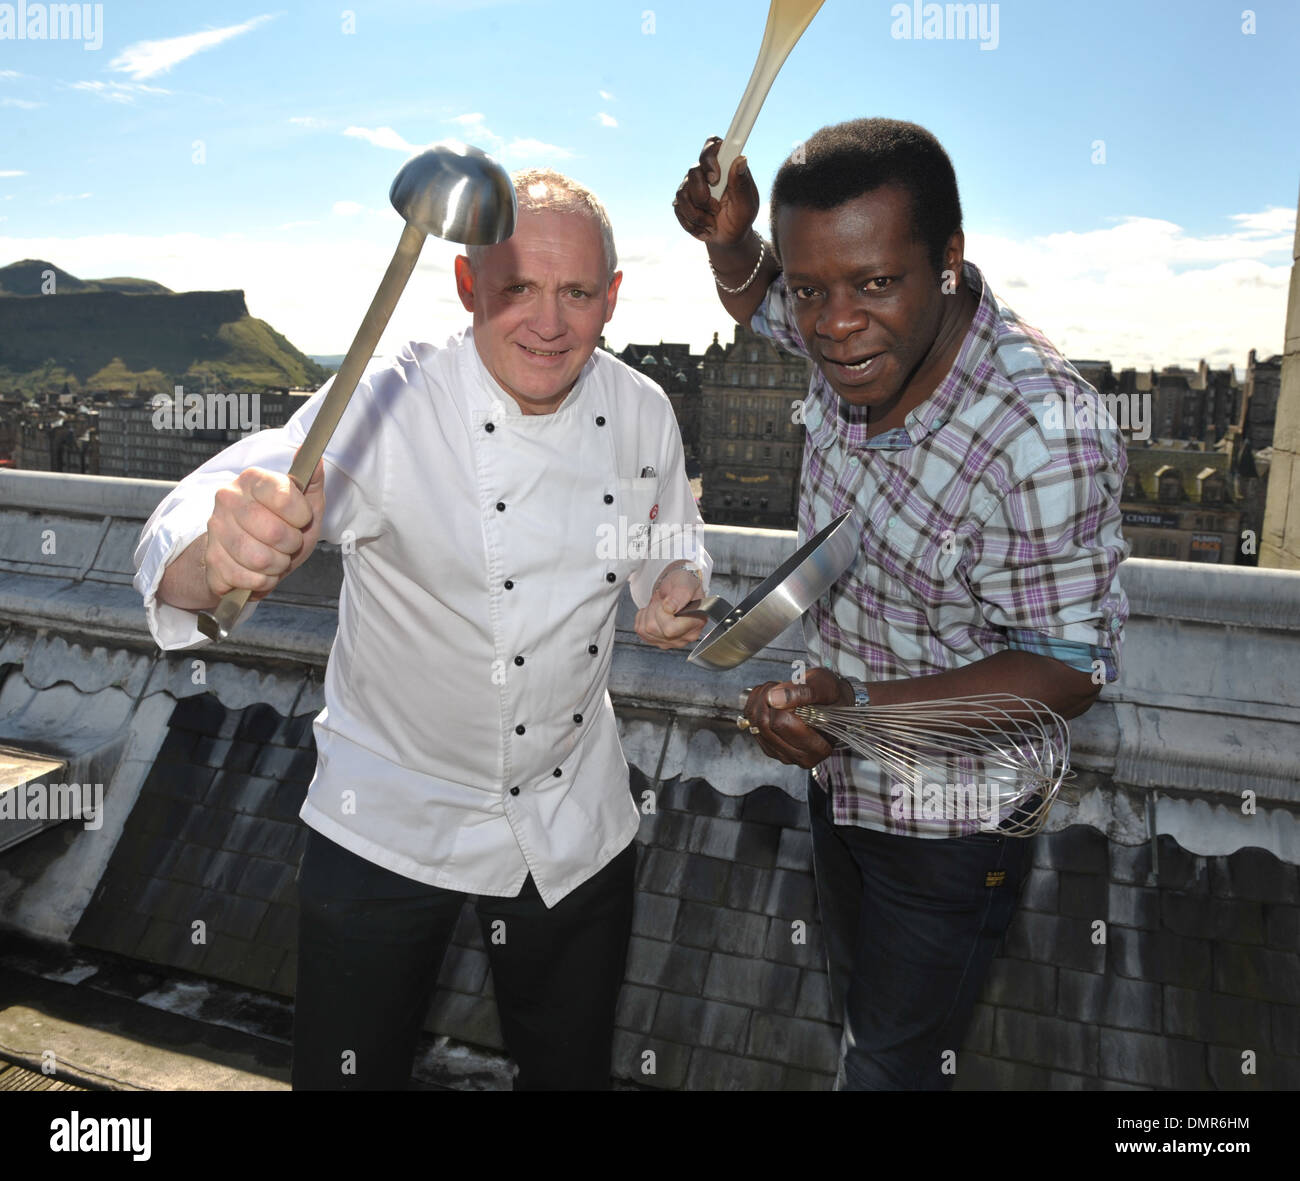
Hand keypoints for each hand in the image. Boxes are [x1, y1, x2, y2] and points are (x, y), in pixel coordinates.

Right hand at [203, 460, 324, 600]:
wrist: (249, 555)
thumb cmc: (281, 526)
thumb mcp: (305, 505)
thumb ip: (312, 482)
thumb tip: (316, 460)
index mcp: (253, 480)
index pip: (285, 498)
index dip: (301, 517)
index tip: (300, 519)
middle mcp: (228, 498)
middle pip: (274, 533)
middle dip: (290, 545)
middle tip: (288, 543)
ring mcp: (215, 529)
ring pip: (259, 559)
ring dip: (277, 565)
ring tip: (275, 558)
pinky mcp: (211, 559)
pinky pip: (248, 579)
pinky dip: (262, 581)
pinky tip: (260, 571)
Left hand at [635, 565, 706, 650]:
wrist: (676, 588)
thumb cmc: (684, 585)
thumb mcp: (686, 582)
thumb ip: (681, 593)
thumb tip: (670, 608)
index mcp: (696, 623)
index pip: (670, 629)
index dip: (662, 613)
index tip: (666, 602)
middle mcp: (685, 637)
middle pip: (654, 629)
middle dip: (653, 610)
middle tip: (662, 601)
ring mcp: (672, 642)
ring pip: (645, 630)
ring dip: (648, 613)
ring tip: (659, 606)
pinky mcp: (658, 641)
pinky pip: (640, 631)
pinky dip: (642, 618)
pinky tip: (653, 612)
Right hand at [672, 136, 760, 245]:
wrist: (729, 238)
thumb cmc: (741, 217)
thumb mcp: (747, 204)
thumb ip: (742, 183)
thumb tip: (741, 160)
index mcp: (724, 165)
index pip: (712, 146)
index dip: (709, 158)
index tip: (714, 178)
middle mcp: (705, 172)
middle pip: (693, 171)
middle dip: (702, 196)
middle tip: (716, 209)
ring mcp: (691, 186)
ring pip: (683, 193)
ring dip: (698, 214)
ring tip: (711, 223)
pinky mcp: (681, 202)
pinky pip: (678, 209)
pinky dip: (692, 223)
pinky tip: (704, 228)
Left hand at [741, 667, 853, 768]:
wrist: (831, 703)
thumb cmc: (832, 697)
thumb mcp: (824, 686)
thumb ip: (803, 693)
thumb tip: (774, 698)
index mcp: (818, 747)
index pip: (781, 723)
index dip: (780, 701)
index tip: (790, 689)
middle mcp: (800, 757)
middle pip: (765, 725)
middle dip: (767, 698)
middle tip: (780, 686)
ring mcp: (783, 754)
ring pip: (755, 724)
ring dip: (760, 700)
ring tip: (777, 691)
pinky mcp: (770, 747)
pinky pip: (751, 726)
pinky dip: (756, 706)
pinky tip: (771, 700)